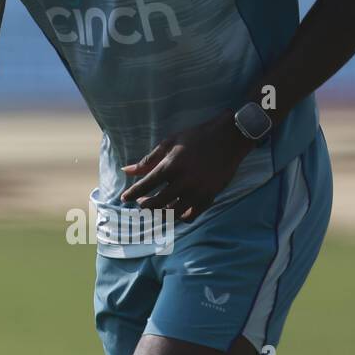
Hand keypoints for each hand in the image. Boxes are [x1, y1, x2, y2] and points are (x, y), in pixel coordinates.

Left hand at [120, 111, 254, 220]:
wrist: (229, 138)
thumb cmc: (196, 137)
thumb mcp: (170, 143)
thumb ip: (149, 160)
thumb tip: (127, 170)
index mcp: (172, 165)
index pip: (146, 185)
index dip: (133, 194)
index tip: (125, 198)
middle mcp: (184, 181)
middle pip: (157, 203)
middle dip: (145, 206)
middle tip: (141, 204)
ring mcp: (198, 191)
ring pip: (173, 213)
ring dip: (160, 214)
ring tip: (156, 210)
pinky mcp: (210, 196)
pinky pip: (192, 215)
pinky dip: (180, 217)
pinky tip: (175, 212)